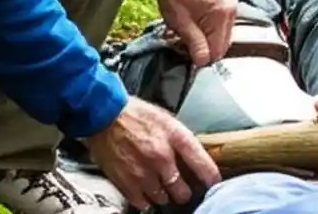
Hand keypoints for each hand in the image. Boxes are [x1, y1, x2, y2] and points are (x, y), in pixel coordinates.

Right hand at [84, 97, 221, 208]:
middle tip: (181, 188)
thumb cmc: (136, 115)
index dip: (211, 179)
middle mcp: (161, 157)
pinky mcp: (126, 181)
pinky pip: (143, 202)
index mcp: (175, 138)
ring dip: (163, 194)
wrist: (105, 114)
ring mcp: (143, 172)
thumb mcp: (167, 120)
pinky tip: (144, 188)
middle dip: (183, 191)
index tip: (212, 184)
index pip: (203, 166)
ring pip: (163, 199)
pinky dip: (145, 198)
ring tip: (159, 184)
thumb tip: (196, 158)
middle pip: (183, 192)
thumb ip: (182, 140)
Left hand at [151, 0, 237, 65]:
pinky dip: (210, 25)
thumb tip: (203, 62)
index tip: (187, 52)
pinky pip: (222, 21)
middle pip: (223, 43)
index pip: (219, 50)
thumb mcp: (179, 20)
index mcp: (222, 13)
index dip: (202, 55)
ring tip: (189, 28)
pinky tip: (196, 19)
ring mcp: (232, 1)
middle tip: (185, 41)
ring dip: (207, 36)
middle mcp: (232, 8)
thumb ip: (194, 42)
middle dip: (205, 46)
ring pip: (222, 33)